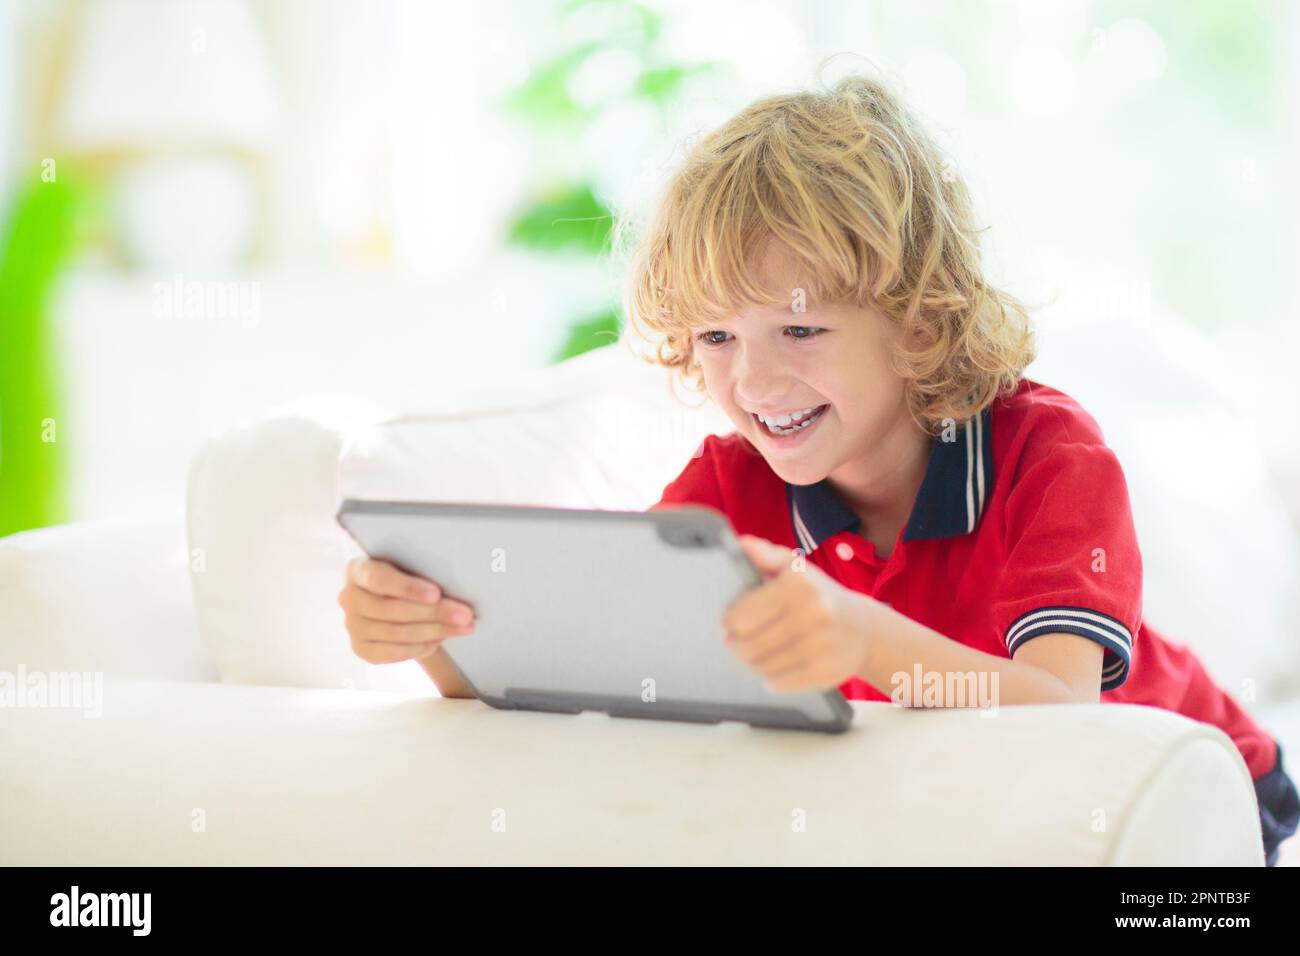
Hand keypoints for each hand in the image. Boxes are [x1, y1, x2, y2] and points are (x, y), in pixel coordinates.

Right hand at [337, 557, 475, 664]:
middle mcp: (349, 597)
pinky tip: (440, 640)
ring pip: (395, 633)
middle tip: (465, 614)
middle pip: (390, 609)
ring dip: (434, 631)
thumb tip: (456, 585)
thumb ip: (423, 572)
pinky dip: (419, 648)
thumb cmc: (410, 579)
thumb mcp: (412, 567)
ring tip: (463, 627)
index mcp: (358, 570)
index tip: (436, 593)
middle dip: (433, 613)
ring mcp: (352, 626)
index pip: (378, 578)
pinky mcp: (361, 648)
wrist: (399, 603)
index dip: (407, 587)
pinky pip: (391, 653)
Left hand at [722, 535, 875, 692]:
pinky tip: (775, 666)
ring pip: (761, 666)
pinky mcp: (826, 672)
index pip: (741, 616)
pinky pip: (780, 683)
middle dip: (737, 645)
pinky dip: (771, 677)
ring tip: (757, 653)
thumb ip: (765, 555)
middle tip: (738, 641)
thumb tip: (742, 544)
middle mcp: (813, 613)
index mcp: (799, 584)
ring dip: (753, 662)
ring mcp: (821, 645)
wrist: (863, 628)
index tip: (730, 622)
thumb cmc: (819, 595)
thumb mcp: (795, 568)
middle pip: (748, 645)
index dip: (730, 622)